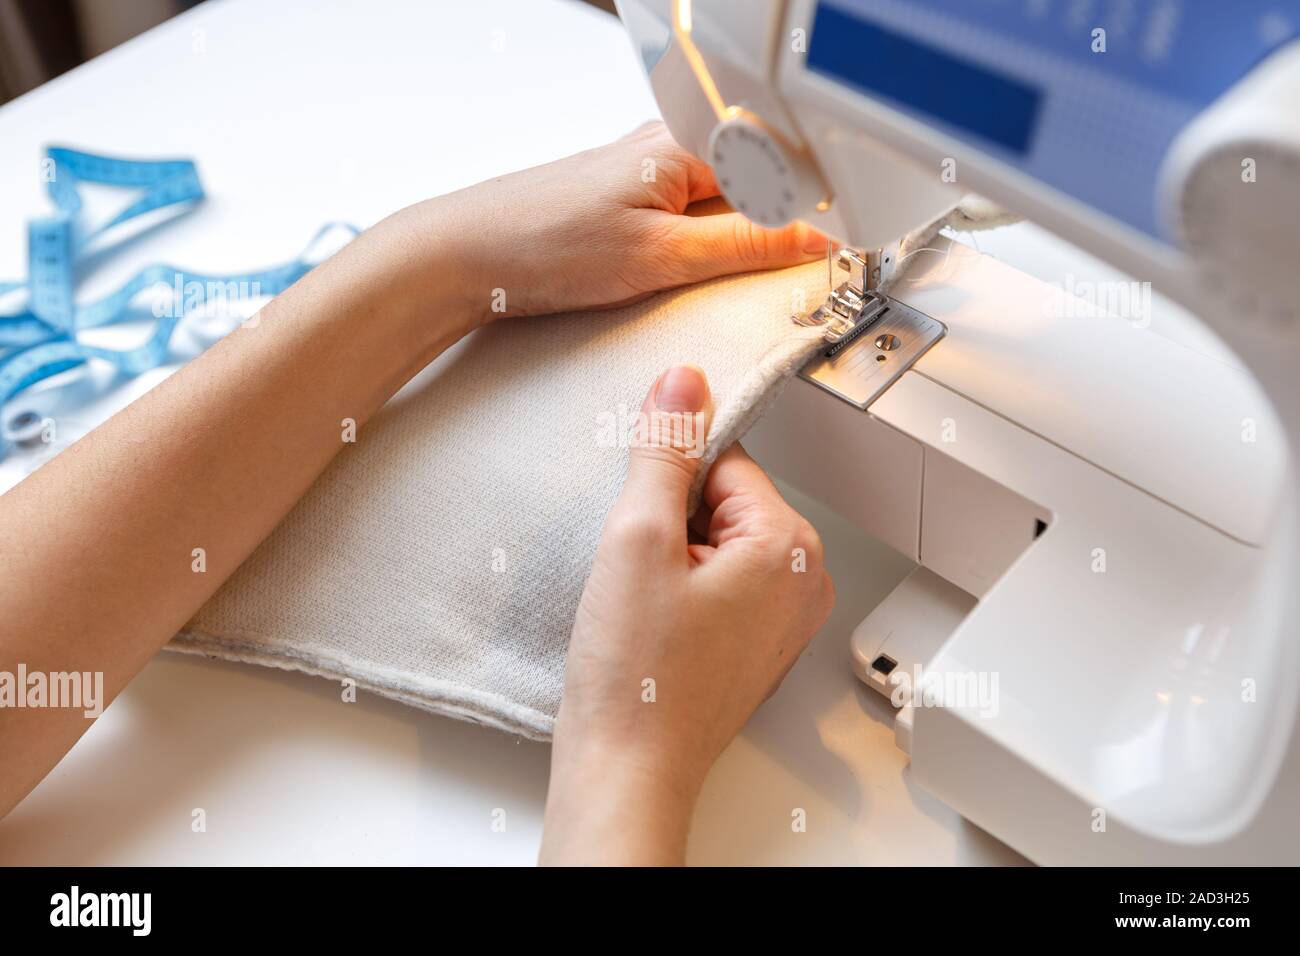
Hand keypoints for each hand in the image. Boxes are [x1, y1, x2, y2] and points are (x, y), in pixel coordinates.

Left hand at [392, 120, 826, 323]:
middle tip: (796, 274)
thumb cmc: (543, 244)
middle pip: (752, 183)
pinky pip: (684, 217)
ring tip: (735, 278)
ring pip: (718, 202)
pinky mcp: (621, 199)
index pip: (778, 169)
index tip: (837, 256)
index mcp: (682, 144)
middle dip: (777, 227)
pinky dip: (700, 245)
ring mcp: (641, 171)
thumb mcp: (661, 256)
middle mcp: (663, 145)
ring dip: (736, 239)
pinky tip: (688, 272)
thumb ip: (744, 245)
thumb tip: (815, 239)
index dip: (814, 212)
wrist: (461, 257)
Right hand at [540, 365, 834, 865]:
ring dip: (670, 558)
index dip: (665, 484)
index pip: (723, 459)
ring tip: (642, 604)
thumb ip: (663, 448)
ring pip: (715, 543)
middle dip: (669, 523)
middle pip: (722, 501)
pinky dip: (678, 592)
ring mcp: (782, 620)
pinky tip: (650, 625)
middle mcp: (803, 581)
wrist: (626, 770)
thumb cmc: (638, 676)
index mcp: (790, 545)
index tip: (638, 522)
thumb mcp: (637, 537)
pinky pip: (717, 586)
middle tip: (636, 573)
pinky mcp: (754, 646)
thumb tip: (684, 381)